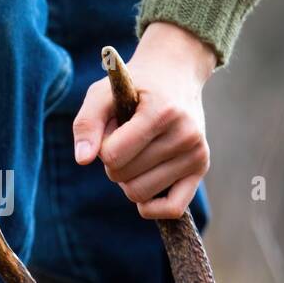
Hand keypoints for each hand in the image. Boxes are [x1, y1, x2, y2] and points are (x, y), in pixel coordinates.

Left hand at [72, 21, 216, 219]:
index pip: (112, 155)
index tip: (112, 128)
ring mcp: (196, 153)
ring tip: (139, 151)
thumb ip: (86, 123)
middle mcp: (185, 134)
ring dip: (129, 178)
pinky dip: (151, 206)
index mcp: (162, 112)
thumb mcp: (103, 93)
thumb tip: (82, 159)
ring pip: (140, 194)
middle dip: (114, 162)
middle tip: (126, 138)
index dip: (102, 146)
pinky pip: (172, 209)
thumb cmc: (134, 85)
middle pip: (123, 177)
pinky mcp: (200, 168)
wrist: (176, 73)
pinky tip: (145, 185)